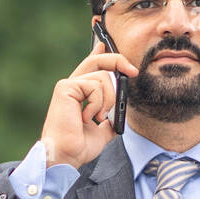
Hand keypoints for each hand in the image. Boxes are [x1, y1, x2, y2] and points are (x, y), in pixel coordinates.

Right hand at [41, 40, 138, 168]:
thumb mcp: (102, 131)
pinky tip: (87, 117)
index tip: (104, 43)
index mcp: (78, 93)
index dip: (99, 52)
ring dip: (108, 100)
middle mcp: (71, 86)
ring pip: (103, 78)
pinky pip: (95, 86)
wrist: (67, 155)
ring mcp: (67, 85)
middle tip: (133, 71)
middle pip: (98, 60)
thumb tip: (119, 115)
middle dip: (118, 60)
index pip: (90, 66)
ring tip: (97, 117)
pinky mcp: (66, 88)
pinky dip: (98, 104)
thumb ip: (109, 119)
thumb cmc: (79, 146)